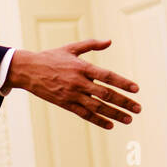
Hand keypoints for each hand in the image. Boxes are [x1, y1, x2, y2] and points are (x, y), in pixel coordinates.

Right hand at [6, 39, 140, 128]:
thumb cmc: (51, 57)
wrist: (28, 70)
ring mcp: (72, 94)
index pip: (107, 76)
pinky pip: (84, 114)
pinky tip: (110, 124)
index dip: (123, 83)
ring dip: (114, 114)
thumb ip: (91, 44)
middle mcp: (79, 82)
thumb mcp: (71, 48)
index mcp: (82, 67)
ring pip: (97, 107)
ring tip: (129, 119)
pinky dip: (98, 120)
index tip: (136, 89)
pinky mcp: (65, 104)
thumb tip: (109, 41)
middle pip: (106, 94)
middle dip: (124, 102)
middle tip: (138, 109)